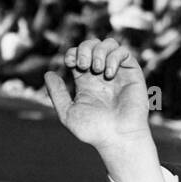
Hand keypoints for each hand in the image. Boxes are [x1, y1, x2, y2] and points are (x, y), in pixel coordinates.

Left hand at [43, 37, 153, 152]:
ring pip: (109, 44)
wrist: (117, 137)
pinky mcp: (132, 74)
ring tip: (96, 68)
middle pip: (92, 45)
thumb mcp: (67, 112)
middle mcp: (101, 74)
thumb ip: (57, 93)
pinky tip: (108, 73)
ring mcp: (117, 73)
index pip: (77, 54)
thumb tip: (48, 73)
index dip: (72, 52)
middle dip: (84, 48)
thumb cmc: (93, 129)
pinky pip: (124, 52)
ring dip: (99, 51)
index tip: (69, 63)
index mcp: (85, 81)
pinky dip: (113, 57)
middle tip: (83, 65)